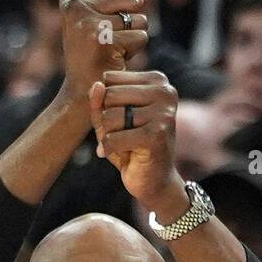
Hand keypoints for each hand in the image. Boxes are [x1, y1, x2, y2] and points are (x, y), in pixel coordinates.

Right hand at [59, 0, 147, 105]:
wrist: (81, 95)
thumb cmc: (91, 59)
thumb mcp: (91, 23)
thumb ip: (111, 2)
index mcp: (70, 0)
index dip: (120, 15)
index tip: (100, 35)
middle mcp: (76, 8)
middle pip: (131, 2)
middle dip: (128, 26)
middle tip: (108, 46)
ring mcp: (89, 23)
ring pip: (138, 19)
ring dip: (132, 39)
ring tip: (111, 53)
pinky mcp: (104, 40)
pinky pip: (140, 36)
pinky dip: (135, 51)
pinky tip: (116, 61)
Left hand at [90, 69, 180, 206]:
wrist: (155, 182)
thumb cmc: (131, 147)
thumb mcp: (109, 120)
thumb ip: (99, 101)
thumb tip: (96, 86)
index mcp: (157, 80)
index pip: (110, 79)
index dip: (106, 103)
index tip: (123, 120)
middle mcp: (164, 92)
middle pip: (109, 95)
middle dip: (107, 120)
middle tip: (123, 135)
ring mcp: (163, 113)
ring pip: (110, 116)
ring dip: (110, 136)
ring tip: (126, 145)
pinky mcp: (157, 135)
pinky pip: (114, 137)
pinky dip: (110, 150)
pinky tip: (124, 157)